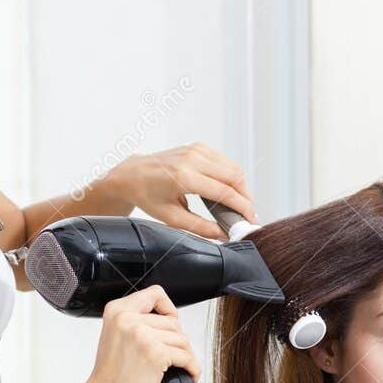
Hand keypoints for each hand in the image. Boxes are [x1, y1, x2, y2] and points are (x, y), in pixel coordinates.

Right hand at [82, 284, 199, 382]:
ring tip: (176, 367)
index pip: (155, 293)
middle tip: (169, 356)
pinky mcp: (156, 353)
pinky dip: (192, 369)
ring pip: (182, 339)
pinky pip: (187, 357)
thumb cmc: (110, 376)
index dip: (168, 308)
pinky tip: (186, 375)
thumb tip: (168, 319)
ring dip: (184, 356)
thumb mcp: (115, 336)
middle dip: (176, 340)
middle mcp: (128, 319)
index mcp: (117, 310)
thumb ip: (135, 321)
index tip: (169, 324)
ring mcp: (142, 335)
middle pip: (173, 321)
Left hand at [110, 142, 258, 238]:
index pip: (224, 191)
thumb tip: (223, 235)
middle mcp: (192, 159)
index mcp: (184, 177)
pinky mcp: (198, 147)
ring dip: (241, 187)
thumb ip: (200, 227)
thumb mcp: (172, 218)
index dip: (242, 207)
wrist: (132, 175)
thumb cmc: (147, 196)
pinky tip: (229, 190)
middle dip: (246, 197)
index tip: (250, 219)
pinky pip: (224, 161)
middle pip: (234, 176)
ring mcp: (196, 150)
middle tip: (248, 214)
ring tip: (240, 205)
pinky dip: (231, 176)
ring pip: (232, 167)